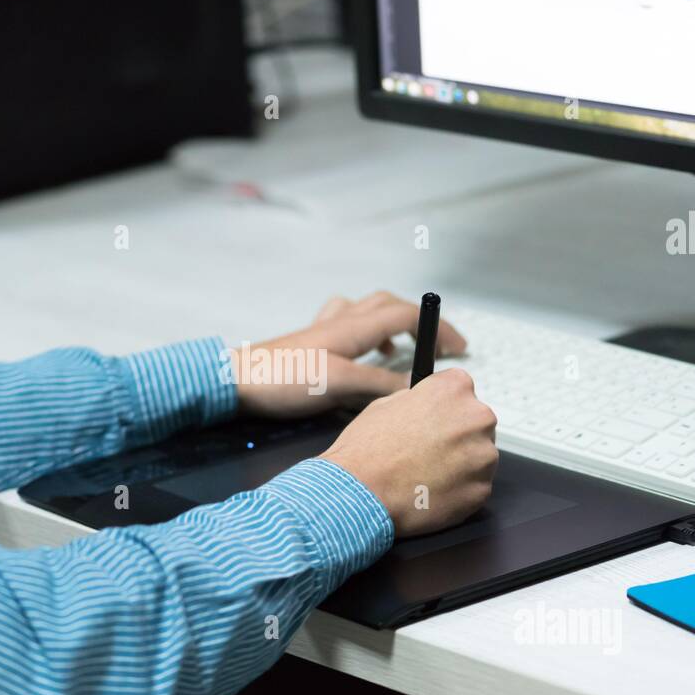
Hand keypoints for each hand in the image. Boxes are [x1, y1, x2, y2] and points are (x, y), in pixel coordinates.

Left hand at [233, 291, 466, 417]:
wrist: (234, 380)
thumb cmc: (283, 380)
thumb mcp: (340, 386)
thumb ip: (380, 386)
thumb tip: (415, 389)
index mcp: (353, 327)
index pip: (408, 315)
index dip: (438, 329)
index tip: (459, 348)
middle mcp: (341, 322)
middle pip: (390, 306)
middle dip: (419, 321)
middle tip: (437, 343)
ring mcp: (323, 331)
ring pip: (366, 312)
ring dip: (390, 323)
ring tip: (398, 347)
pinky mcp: (308, 345)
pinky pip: (344, 327)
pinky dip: (361, 333)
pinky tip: (357, 355)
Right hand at [321, 369, 497, 537]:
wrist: (361, 495)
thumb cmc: (366, 450)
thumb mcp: (384, 405)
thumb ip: (416, 400)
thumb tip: (424, 406)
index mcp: (453, 389)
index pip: (460, 388)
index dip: (443, 405)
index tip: (434, 418)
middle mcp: (476, 418)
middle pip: (476, 423)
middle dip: (457, 435)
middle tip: (428, 450)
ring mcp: (483, 456)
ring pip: (479, 456)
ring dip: (460, 464)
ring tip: (426, 474)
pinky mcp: (481, 489)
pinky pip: (475, 486)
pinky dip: (458, 490)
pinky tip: (432, 492)